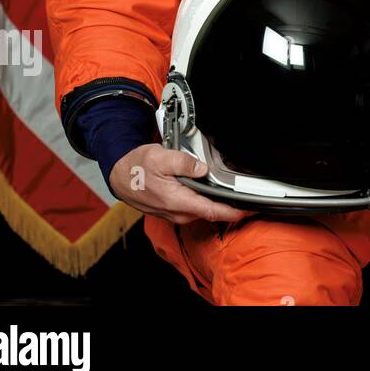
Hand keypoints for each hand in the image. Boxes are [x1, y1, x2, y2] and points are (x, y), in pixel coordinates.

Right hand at [109, 143, 248, 224]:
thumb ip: (185, 163)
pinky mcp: (173, 211)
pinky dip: (205, 200)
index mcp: (178, 201)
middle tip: (245, 192)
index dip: (234, 212)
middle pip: (211, 211)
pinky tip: (209, 189)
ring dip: (216, 201)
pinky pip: (194, 208)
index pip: (213, 211)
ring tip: (229, 189)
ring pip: (203, 209)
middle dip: (229, 204)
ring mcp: (175, 213)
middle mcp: (178, 212)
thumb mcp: (161, 157)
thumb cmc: (137, 167)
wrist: (119, 176)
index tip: (250, 209)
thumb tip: (203, 169)